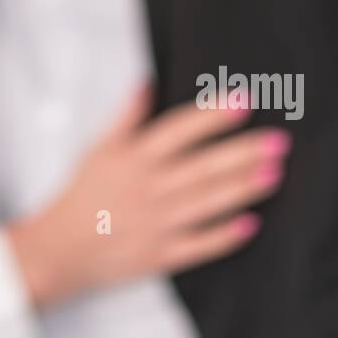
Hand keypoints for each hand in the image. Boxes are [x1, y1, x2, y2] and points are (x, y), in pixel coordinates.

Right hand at [6, 85, 289, 307]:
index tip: (243, 101)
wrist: (58, 249)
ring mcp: (155, 224)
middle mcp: (147, 189)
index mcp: (133, 158)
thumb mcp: (98, 149)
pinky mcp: (160, 256)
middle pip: (201, 167)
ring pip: (206, 203)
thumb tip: (146, 81)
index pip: (178, 130)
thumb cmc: (82, 194)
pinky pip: (197, 246)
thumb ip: (125, 117)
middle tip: (279, 140)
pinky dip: (223, 237)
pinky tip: (251, 224)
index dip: (212, 115)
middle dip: (242, 152)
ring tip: (275, 173)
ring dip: (242, 188)